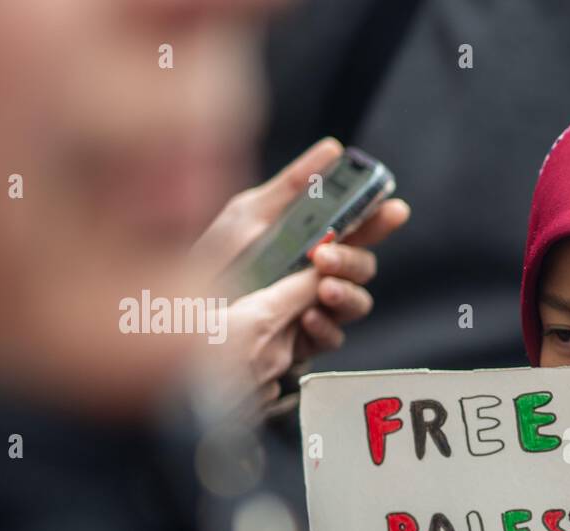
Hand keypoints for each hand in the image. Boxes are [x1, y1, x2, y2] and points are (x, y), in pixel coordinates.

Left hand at [191, 138, 409, 396]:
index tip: (391, 208)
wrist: (178, 320)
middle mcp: (317, 276)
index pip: (356, 228)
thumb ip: (293, 186)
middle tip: (325, 256)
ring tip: (322, 289)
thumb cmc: (212, 261)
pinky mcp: (302, 343)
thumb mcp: (248, 216)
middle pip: (364, 267)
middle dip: (354, 260)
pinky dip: (324, 326)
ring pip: (357, 303)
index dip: (378, 218)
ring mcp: (313, 310)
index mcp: (310, 241)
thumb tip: (333, 148)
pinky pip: (333, 338)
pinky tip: (306, 318)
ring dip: (346, 293)